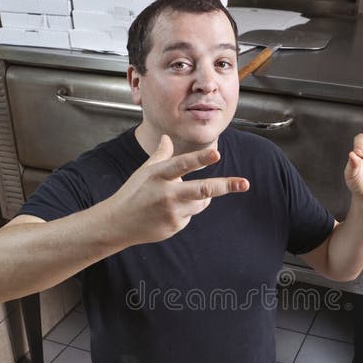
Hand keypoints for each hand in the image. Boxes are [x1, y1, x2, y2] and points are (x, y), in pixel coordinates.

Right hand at [108, 134, 248, 245]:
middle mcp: (166, 193)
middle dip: (225, 185)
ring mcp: (172, 212)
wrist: (118, 223)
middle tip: (244, 183)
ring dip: (200, 197)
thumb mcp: (145, 171)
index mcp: (158, 174)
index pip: (182, 164)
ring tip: (179, 197)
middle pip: (202, 189)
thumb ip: (160, 154)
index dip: (200, 159)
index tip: (217, 153)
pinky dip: (186, 211)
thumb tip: (166, 137)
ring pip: (201, 202)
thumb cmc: (133, 193)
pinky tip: (168, 212)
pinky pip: (191, 216)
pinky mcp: (175, 226)